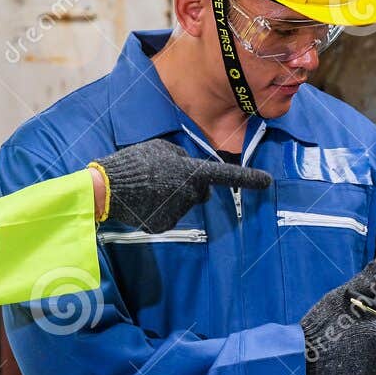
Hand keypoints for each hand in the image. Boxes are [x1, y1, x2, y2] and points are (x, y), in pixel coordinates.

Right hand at [95, 139, 270, 231]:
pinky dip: (157, 211)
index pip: (226, 174)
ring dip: (170, 197)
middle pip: (200, 191)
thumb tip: (187, 166)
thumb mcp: (161, 148)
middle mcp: (190, 194)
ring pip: (182, 204)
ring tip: (146, 188)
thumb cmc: (134, 162)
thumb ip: (181, 157)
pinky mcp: (164, 226)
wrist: (108, 188)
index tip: (267, 181)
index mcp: (191, 171)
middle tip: (163, 177)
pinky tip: (143, 202)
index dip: (248, 178)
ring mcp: (178, 212)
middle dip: (189, 186)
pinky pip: (167, 216)